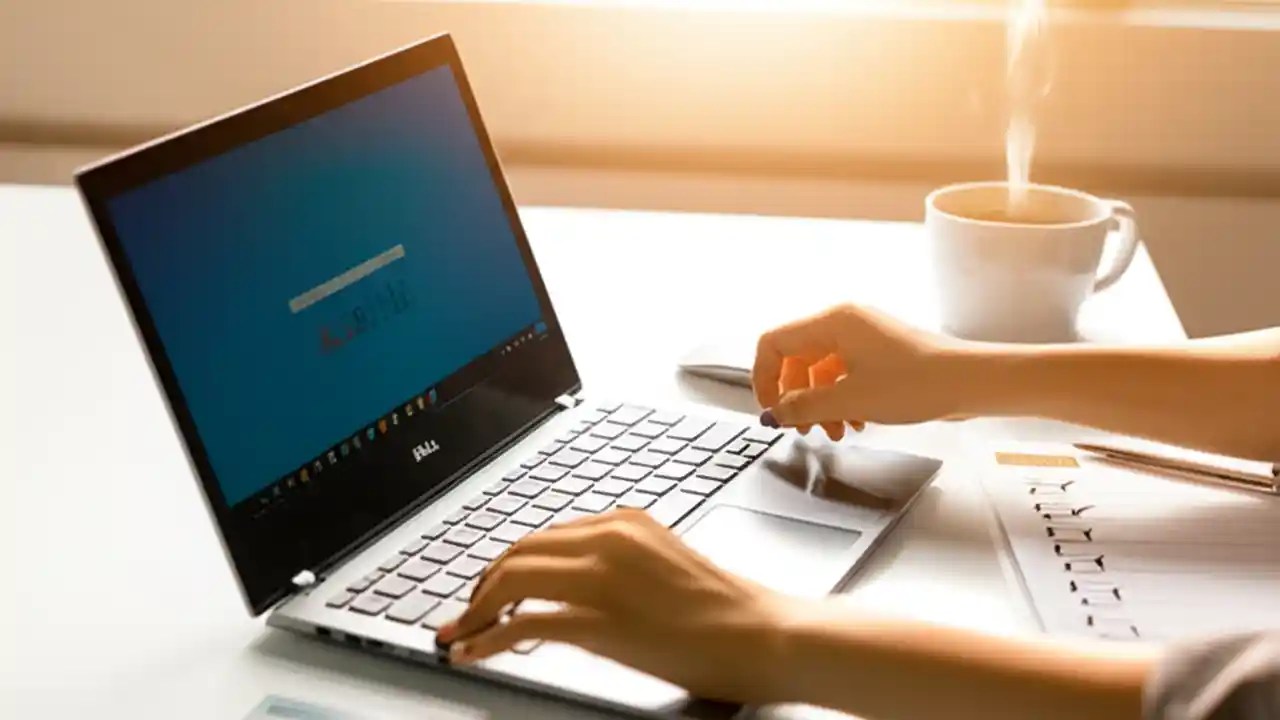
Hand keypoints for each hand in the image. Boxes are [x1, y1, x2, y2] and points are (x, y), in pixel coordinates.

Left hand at [438, 510, 795, 705]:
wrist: (765, 634)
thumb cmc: (726, 611)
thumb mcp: (666, 564)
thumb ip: (619, 562)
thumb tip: (575, 586)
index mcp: (625, 521)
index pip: (545, 535)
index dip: (507, 564)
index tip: (489, 587)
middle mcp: (608, 537)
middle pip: (518, 551)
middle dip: (482, 584)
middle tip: (466, 614)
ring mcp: (601, 576)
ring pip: (511, 578)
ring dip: (477, 609)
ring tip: (461, 634)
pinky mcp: (598, 619)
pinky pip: (523, 623)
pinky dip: (487, 638)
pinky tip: (473, 652)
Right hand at [752, 304, 965, 436]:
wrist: (968, 382)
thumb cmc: (915, 383)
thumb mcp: (850, 400)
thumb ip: (804, 407)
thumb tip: (773, 413)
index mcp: (832, 322)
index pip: (774, 343)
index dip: (763, 378)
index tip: (770, 410)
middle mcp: (844, 323)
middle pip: (796, 360)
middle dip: (796, 397)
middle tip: (802, 428)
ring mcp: (863, 337)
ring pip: (820, 371)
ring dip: (820, 404)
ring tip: (835, 432)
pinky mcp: (878, 354)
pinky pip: (843, 375)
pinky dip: (841, 400)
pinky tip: (855, 423)